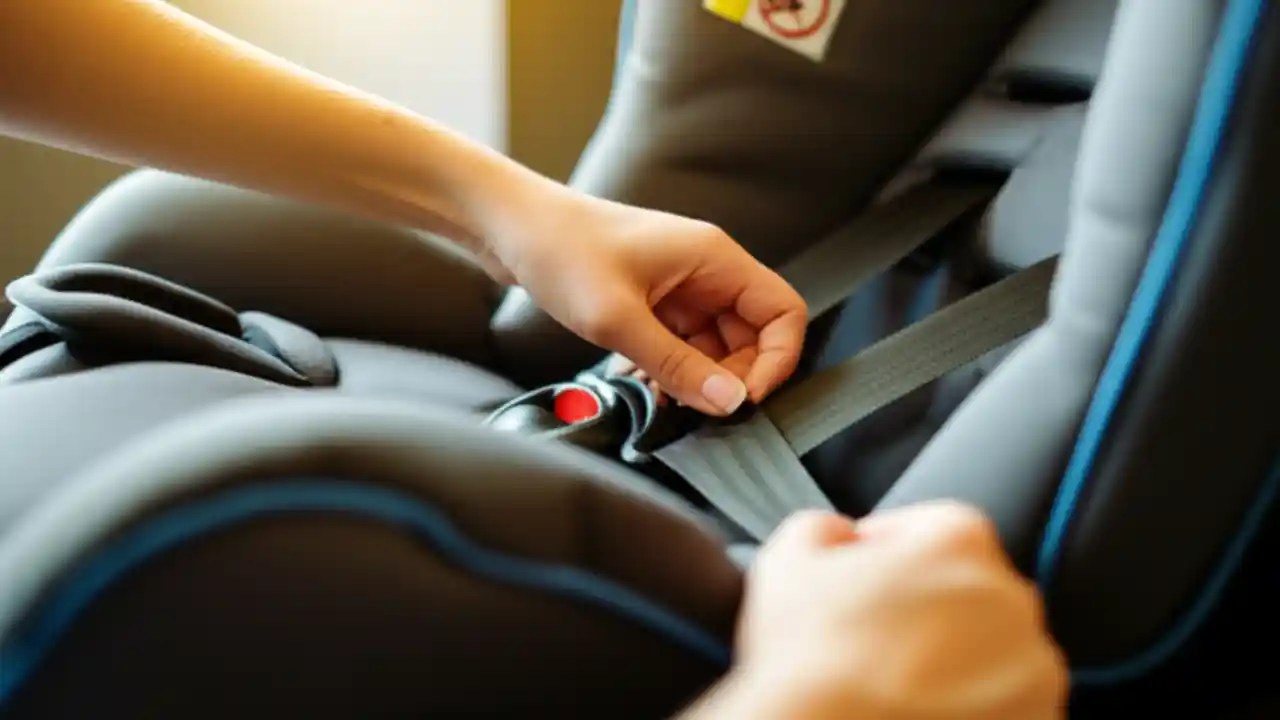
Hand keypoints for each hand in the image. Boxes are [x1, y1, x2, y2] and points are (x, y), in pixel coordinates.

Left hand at [484, 186, 806, 415]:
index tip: (743, 400)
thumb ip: (676, 364)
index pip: (784, 313)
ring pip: (715, 347)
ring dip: (694, 380)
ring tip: (656, 399)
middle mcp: (706, 271)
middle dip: (730, 379)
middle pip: (752, 337)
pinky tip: (637, 383)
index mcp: (714, 259)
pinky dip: (668, 370)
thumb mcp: (617, 319)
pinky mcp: (654, 302)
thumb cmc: (560, 252)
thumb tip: (730, 404)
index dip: (775, 362)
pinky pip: (682, 345)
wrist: (508, 226)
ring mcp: (680, 287)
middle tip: (692, 409)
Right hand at [694, 504, 1067, 718]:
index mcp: (959, 540)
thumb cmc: (809, 657)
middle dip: (929, 608)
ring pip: (995, 653)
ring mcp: (1032, 669)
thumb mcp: (789, 559)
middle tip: (876, 639)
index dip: (888, 553)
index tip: (865, 580)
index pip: (929, 529)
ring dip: (957, 662)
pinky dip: (975, 710)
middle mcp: (1011, 598)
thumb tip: (841, 536)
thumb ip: (825, 527)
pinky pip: (1008, 707)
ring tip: (898, 683)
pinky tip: (921, 711)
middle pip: (968, 590)